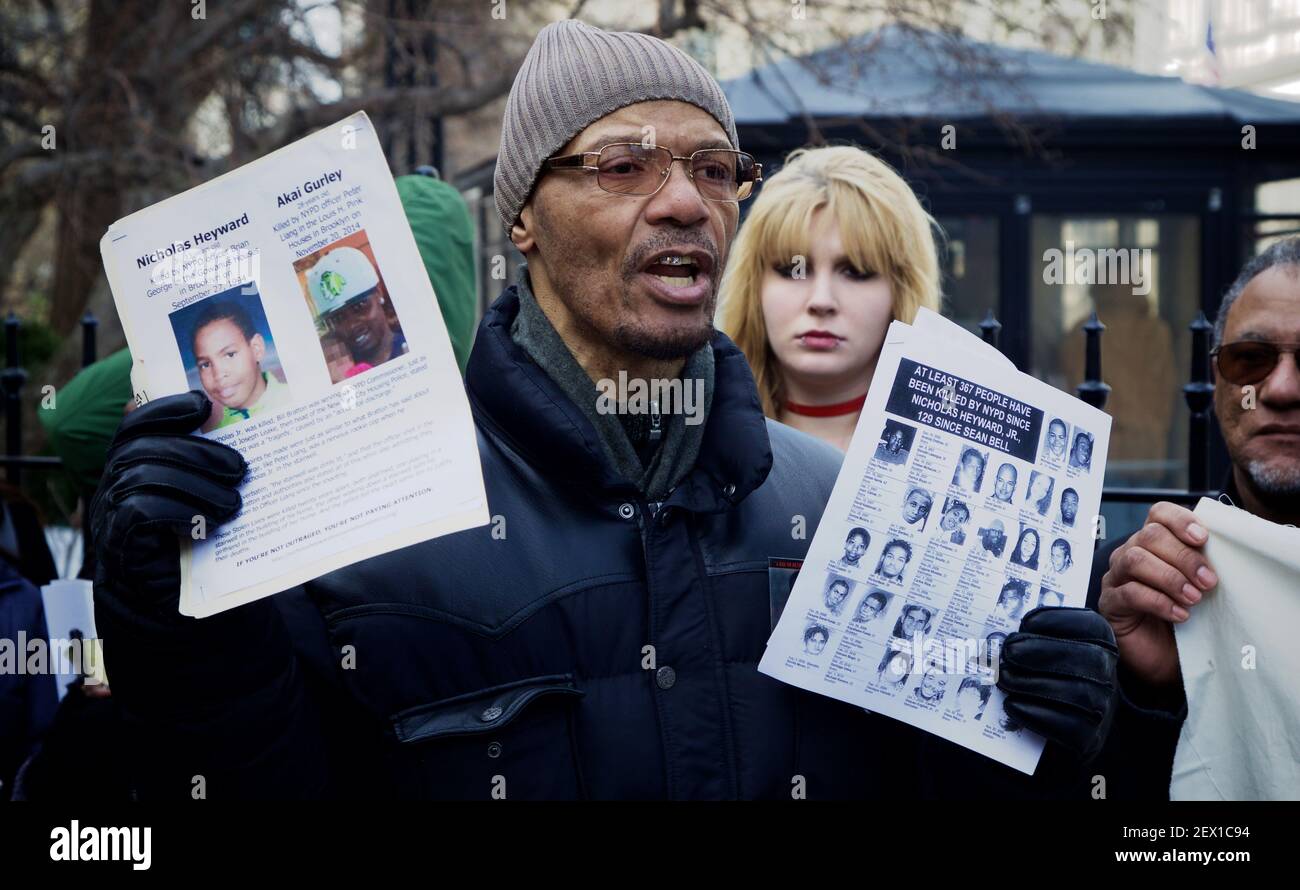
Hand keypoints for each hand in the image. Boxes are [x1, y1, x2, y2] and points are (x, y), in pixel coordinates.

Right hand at [90, 391, 246, 615]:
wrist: (182, 608)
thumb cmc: (201, 547)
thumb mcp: (209, 497)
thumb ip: (213, 464)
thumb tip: (233, 419)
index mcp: (133, 467)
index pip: (136, 424)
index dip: (166, 408)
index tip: (204, 406)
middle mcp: (115, 486)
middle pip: (140, 446)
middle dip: (195, 450)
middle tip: (240, 469)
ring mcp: (111, 515)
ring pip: (143, 476)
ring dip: (196, 484)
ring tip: (234, 504)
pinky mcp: (119, 545)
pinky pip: (141, 511)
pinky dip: (180, 510)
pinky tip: (209, 524)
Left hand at [998, 607, 1118, 759]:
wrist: (1074, 723)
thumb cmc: (1056, 675)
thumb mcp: (1054, 648)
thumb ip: (1038, 635)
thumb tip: (1007, 632)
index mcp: (1103, 644)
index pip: (1088, 626)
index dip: (1055, 622)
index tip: (1025, 623)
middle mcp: (1108, 675)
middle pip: (1082, 658)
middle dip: (1038, 652)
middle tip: (1006, 652)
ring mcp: (1102, 707)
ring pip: (1072, 693)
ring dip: (1030, 684)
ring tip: (1003, 679)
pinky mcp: (1089, 737)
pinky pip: (1064, 726)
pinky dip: (1033, 713)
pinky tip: (1011, 704)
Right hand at [1096, 502, 1216, 688]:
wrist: (1167, 659)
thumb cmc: (1184, 617)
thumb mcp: (1199, 586)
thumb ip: (1204, 564)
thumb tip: (1227, 548)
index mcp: (1153, 543)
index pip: (1159, 514)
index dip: (1180, 520)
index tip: (1203, 538)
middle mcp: (1129, 554)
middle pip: (1149, 536)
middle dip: (1183, 556)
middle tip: (1208, 580)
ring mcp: (1115, 578)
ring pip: (1135, 559)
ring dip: (1170, 577)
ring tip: (1194, 598)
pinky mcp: (1109, 604)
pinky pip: (1129, 593)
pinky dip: (1159, 602)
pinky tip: (1180, 615)